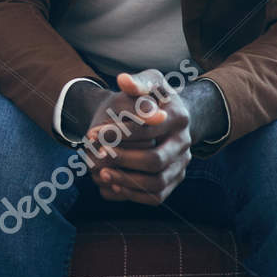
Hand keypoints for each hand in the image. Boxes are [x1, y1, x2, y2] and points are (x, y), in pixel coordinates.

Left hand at [80, 70, 193, 204]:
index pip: (147, 130)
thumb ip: (138, 82)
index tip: (92, 133)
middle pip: (155, 160)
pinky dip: (133, 194)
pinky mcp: (174, 179)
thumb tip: (124, 81)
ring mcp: (181, 164)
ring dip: (126, 181)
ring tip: (101, 174)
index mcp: (178, 117)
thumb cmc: (153, 97)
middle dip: (122, 159)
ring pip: (156, 183)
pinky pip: (156, 196)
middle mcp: (184, 143)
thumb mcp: (149, 82)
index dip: (117, 133)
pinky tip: (112, 184)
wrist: (169, 116)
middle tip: (97, 156)